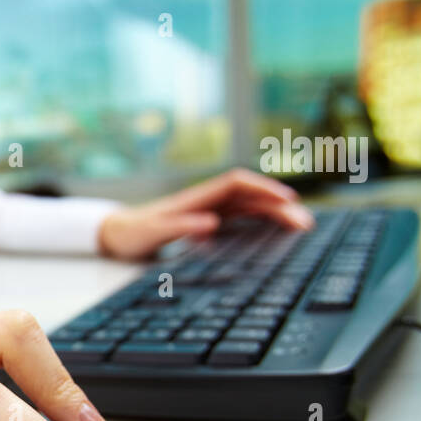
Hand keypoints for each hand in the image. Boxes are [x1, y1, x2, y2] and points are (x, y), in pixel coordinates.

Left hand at [98, 168, 314, 259]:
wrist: (116, 234)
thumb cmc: (133, 232)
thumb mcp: (154, 232)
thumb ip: (180, 226)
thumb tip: (212, 224)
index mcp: (198, 197)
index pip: (238, 183)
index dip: (263, 188)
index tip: (286, 200)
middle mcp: (207, 201)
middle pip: (250, 196)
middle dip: (278, 205)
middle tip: (304, 223)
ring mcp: (210, 211)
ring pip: (249, 207)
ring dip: (274, 214)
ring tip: (300, 229)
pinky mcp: (208, 224)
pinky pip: (241, 220)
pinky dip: (261, 224)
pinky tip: (276, 236)